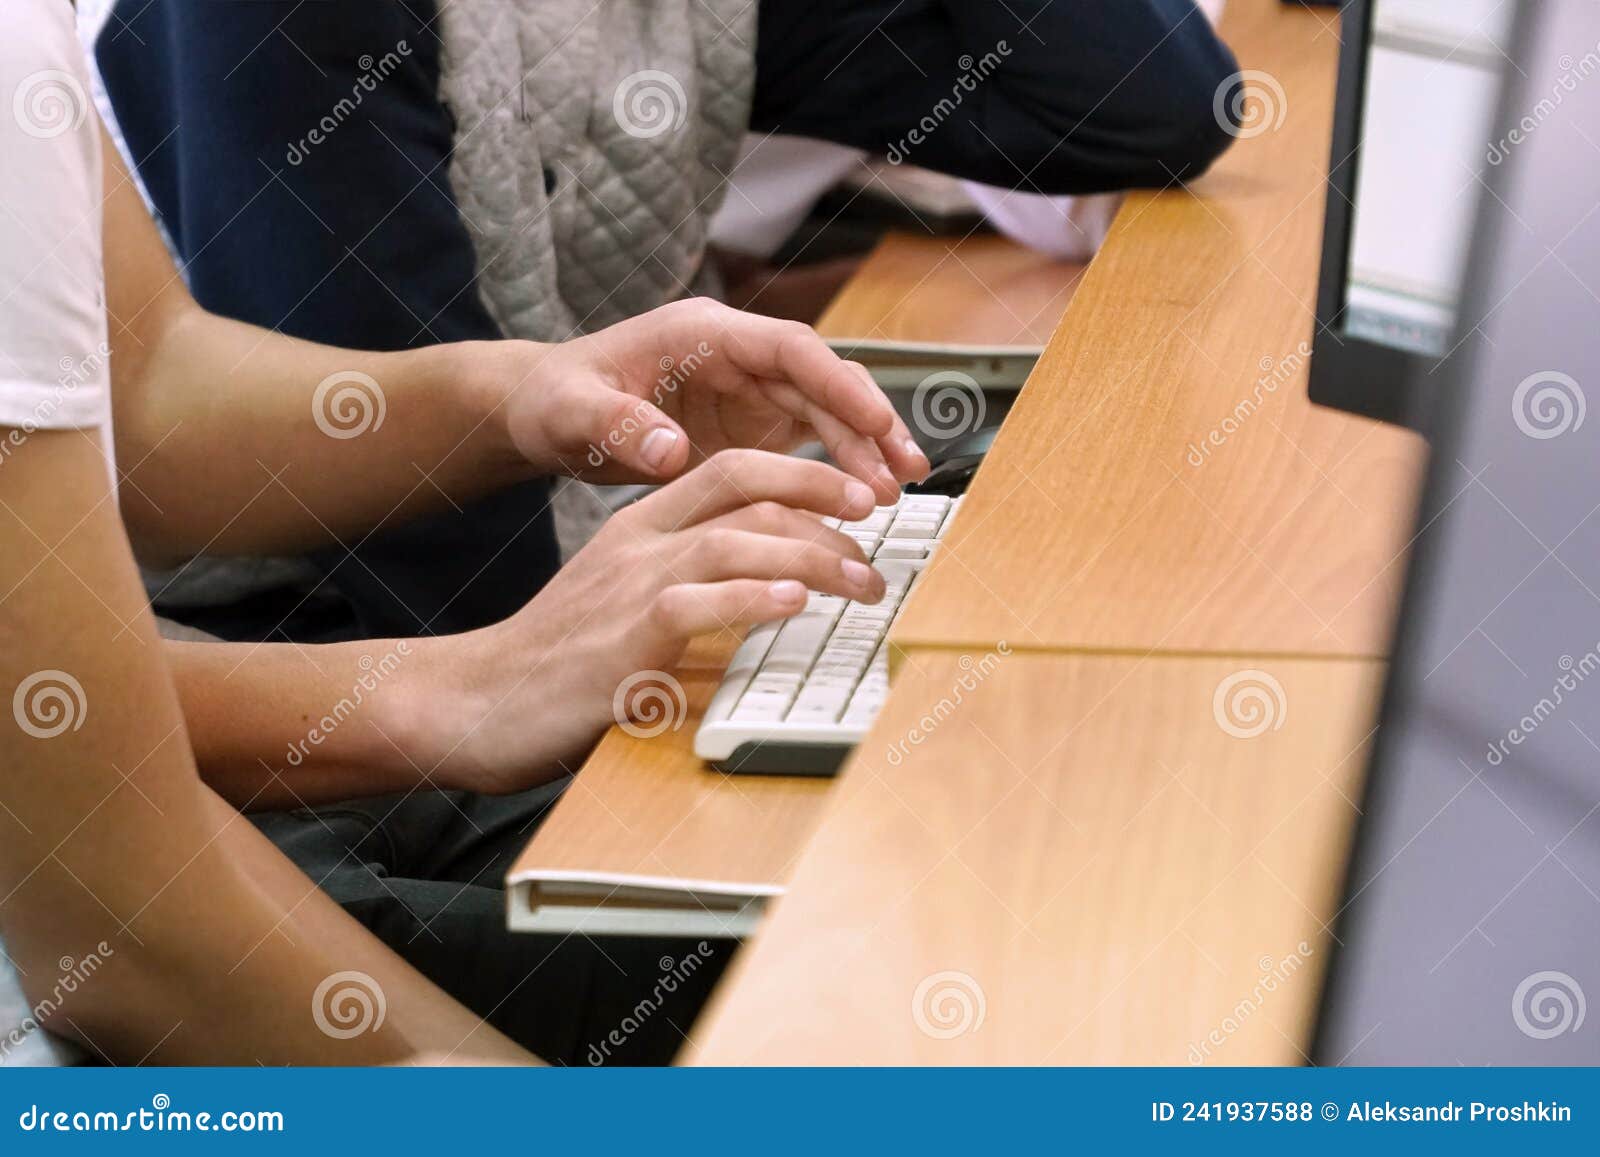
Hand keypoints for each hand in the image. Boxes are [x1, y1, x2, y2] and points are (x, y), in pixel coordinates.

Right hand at [408, 450, 885, 792]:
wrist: (477, 701)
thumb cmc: (559, 663)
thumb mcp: (627, 604)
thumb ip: (691, 587)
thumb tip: (775, 595)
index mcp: (641, 528)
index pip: (732, 472)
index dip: (803, 475)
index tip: (857, 500)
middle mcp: (639, 543)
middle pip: (745, 489)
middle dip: (823, 500)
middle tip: (877, 530)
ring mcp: (631, 586)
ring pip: (736, 540)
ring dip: (812, 557)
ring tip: (863, 580)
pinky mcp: (625, 639)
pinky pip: (698, 603)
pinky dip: (753, 599)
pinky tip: (794, 605)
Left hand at [499, 297, 928, 502]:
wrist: (545, 411)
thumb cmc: (557, 399)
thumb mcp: (573, 412)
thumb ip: (617, 427)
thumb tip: (669, 451)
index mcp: (704, 333)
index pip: (790, 349)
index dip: (838, 383)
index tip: (877, 421)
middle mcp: (736, 355)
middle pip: (822, 380)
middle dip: (867, 422)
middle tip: (902, 472)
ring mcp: (746, 390)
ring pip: (823, 412)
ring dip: (862, 448)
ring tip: (896, 491)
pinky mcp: (747, 425)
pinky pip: (806, 440)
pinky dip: (836, 466)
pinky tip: (863, 498)